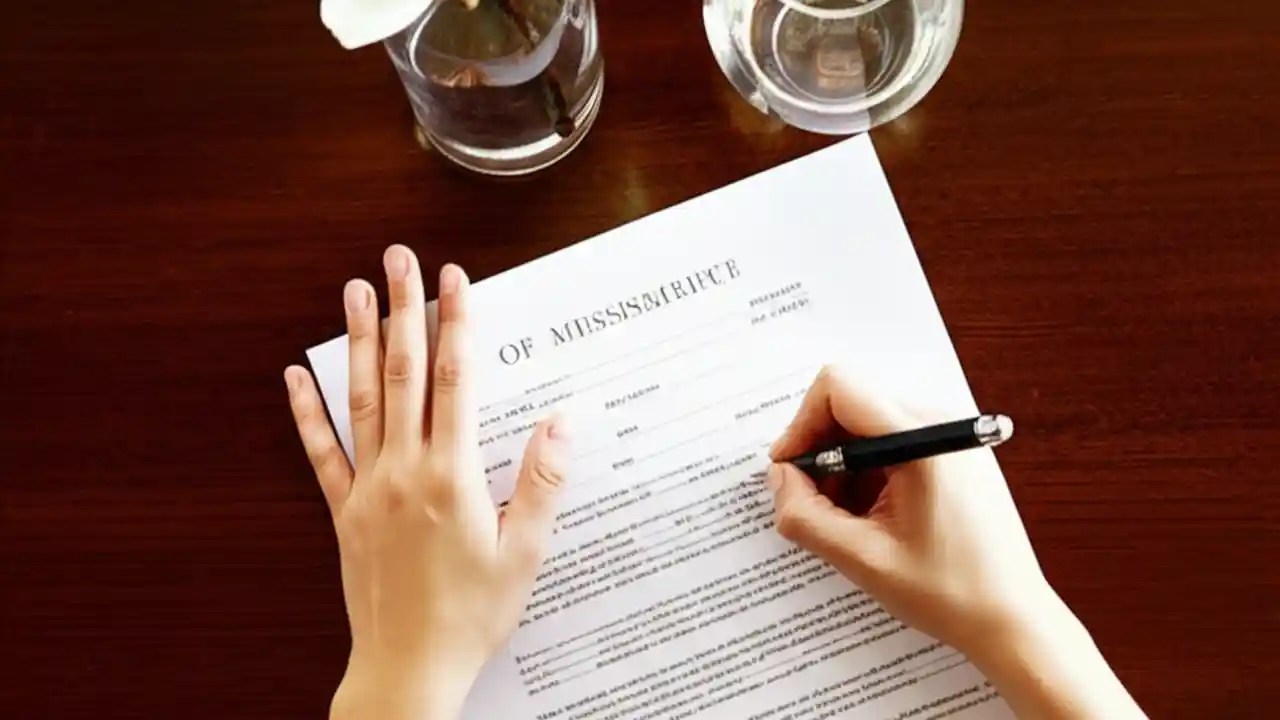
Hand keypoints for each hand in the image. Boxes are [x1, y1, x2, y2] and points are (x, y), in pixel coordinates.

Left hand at [284, 246, 569, 719]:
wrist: (409, 668)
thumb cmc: (472, 615)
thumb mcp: (524, 554)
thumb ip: (541, 484)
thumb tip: (561, 425)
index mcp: (452, 477)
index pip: (455, 381)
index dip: (457, 324)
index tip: (455, 279)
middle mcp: (404, 471)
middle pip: (405, 374)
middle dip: (405, 310)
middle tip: (399, 258)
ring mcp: (368, 490)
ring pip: (363, 400)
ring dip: (361, 342)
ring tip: (355, 291)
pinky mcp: (344, 513)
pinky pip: (321, 453)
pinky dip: (308, 412)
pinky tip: (296, 375)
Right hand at [767, 367, 1144, 718]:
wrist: (1012, 618)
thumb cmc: (950, 592)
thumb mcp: (861, 558)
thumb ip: (805, 515)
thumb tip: (779, 478)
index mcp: (923, 440)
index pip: (838, 387)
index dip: (801, 425)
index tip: (791, 469)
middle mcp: (940, 423)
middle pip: (851, 404)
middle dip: (821, 451)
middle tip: (814, 504)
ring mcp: (951, 435)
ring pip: (868, 423)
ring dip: (843, 464)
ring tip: (847, 518)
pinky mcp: (955, 451)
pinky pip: (893, 440)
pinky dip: (868, 470)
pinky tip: (871, 515)